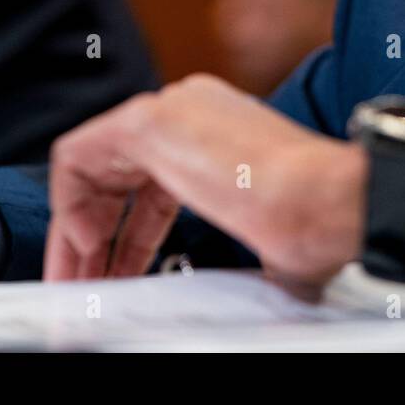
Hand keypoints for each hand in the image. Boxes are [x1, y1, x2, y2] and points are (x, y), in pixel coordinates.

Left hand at [45, 74, 368, 288]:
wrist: (331, 202)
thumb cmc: (317, 222)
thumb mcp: (262, 231)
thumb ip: (235, 242)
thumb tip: (232, 294)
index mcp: (222, 132)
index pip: (152, 184)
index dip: (128, 237)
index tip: (117, 278)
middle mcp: (192, 111)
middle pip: (117, 176)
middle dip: (95, 239)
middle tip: (85, 286)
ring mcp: (171, 109)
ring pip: (93, 167)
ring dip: (78, 228)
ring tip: (76, 281)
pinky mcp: (151, 120)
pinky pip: (79, 156)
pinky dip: (73, 203)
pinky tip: (90, 245)